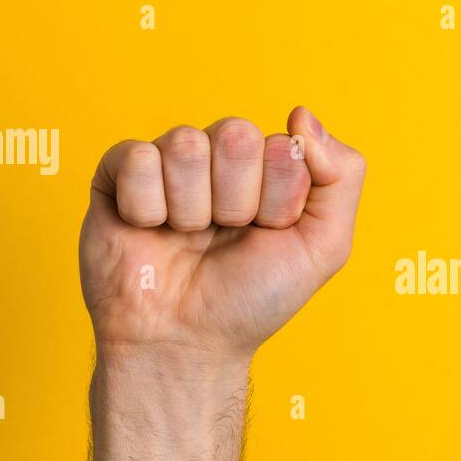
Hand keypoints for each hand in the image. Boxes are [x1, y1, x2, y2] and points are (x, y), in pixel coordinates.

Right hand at [79, 106, 364, 360]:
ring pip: (186, 145)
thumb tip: (302, 116)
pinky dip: (148, 209)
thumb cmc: (251, 300)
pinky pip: (137, 158)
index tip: (269, 233)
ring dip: (192, 210)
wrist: (185, 344)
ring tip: (188, 238)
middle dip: (236, 201)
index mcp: (271, 167)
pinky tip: (152, 231)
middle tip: (226, 236)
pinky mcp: (118, 174)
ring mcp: (170, 163)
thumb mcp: (324, 247)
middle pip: (235, 134)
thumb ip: (342, 175)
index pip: (284, 144)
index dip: (279, 198)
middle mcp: (221, 159)